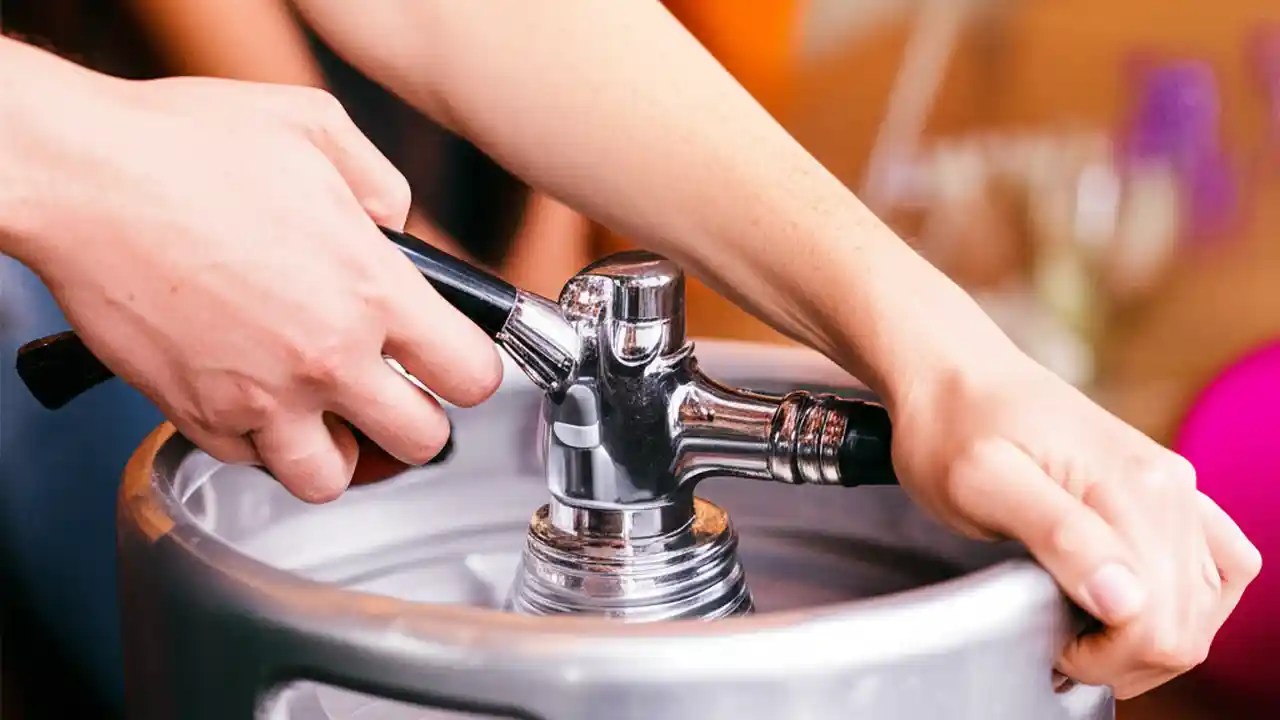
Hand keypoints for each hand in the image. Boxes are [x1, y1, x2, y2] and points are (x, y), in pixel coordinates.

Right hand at [18, 73, 501, 501]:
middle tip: (398, 395)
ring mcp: (261, 397)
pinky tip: (258, 399)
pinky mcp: (199, 416)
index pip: (472, 375)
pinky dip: (261, 444)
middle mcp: (326, 356)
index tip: (456, 365)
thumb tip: (398, 225)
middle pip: (421, 443)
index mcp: (372, 290)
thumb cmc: (184, 148)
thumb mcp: (315, 128)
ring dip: (341, 452)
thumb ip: (381, 184)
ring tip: (329, 415)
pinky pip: (251, 463)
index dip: (472, 371)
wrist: (81, 180)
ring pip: (332, 479)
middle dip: (418, 421)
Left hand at [890, 353, 1261, 697]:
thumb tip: (1124, 596)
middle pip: (1187, 621)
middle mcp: (1169, 487)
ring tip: (1090, 636)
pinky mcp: (1167, 489)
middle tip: (1063, 648)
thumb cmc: (953, 428)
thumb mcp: (979, 484)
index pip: (1153, 619)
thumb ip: (1056, 536)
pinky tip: (1139, 608)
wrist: (953, 374)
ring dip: (1154, 639)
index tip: (1053, 649)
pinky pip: (1219, 562)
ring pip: (1207, 602)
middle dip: (1126, 657)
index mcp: (1130, 489)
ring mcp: (1174, 486)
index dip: (1104, 656)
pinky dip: (1188, 603)